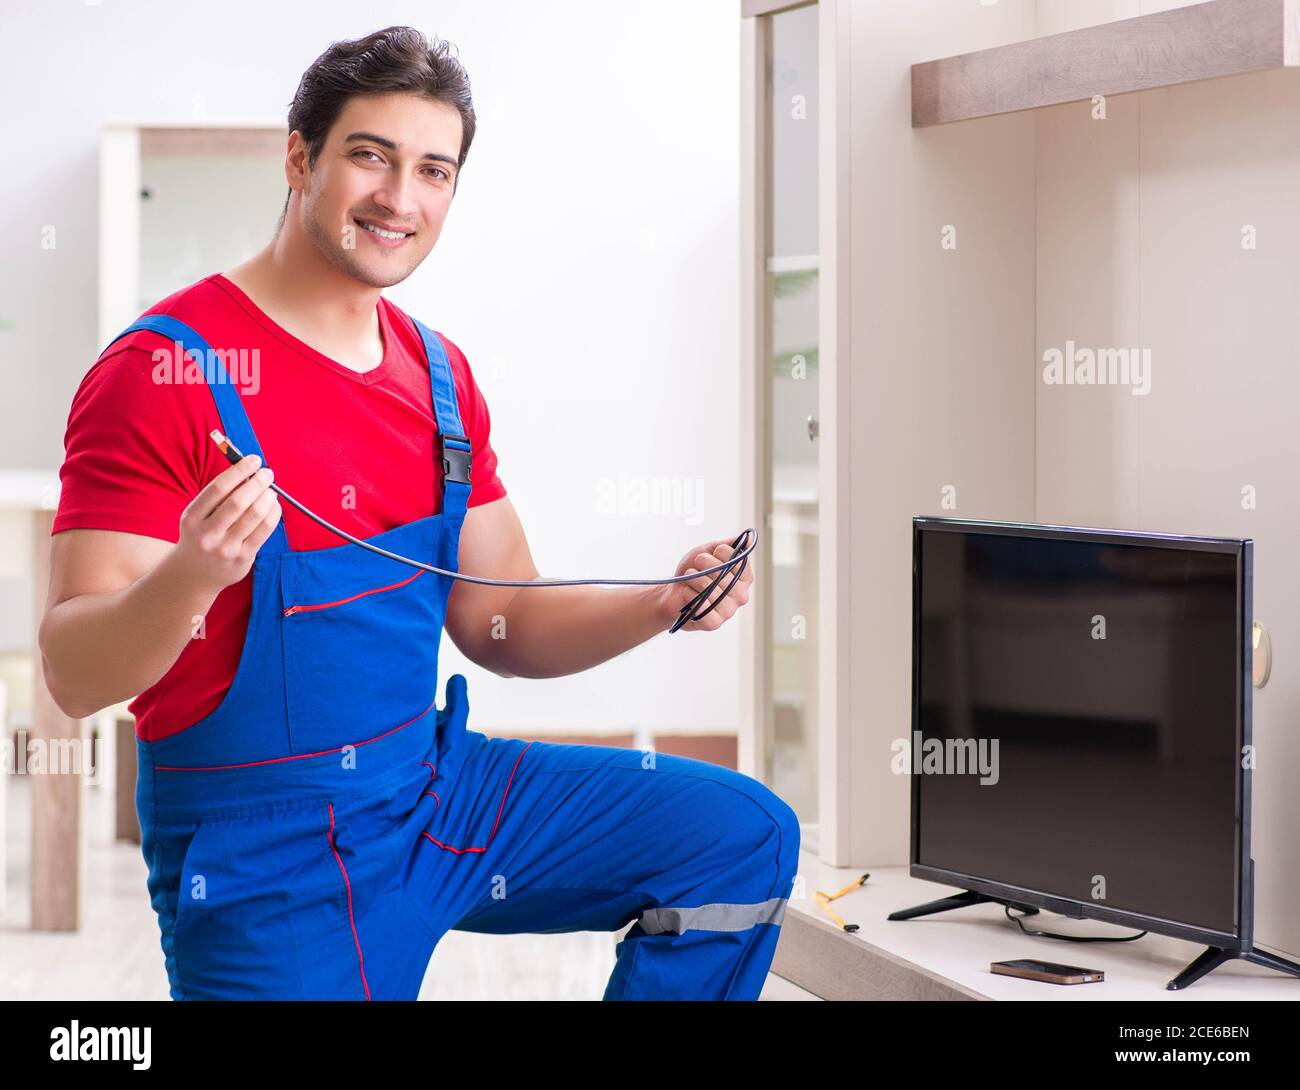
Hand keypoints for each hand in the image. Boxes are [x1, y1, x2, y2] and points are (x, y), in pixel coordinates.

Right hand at [172, 453, 282, 595]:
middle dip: (257, 483)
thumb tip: (249, 471)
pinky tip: (274, 506)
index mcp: (192, 517)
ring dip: (268, 498)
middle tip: (268, 473)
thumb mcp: (198, 515)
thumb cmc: (201, 535)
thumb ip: (219, 496)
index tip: (254, 460)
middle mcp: (207, 534)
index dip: (239, 470)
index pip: (218, 488)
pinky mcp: (242, 559)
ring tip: (271, 490)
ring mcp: (225, 548)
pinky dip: (273, 514)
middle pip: (239, 502)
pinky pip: (264, 531)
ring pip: (254, 516)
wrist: (193, 574)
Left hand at [653, 537, 754, 632]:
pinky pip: (701, 603)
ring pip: (710, 587)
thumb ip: (728, 545)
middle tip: (696, 564)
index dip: (723, 553)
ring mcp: (728, 611)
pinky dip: (689, 593)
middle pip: (724, 573)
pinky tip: (687, 594)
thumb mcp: (708, 552)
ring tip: (689, 579)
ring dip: (694, 578)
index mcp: (743, 580)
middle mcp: (740, 596)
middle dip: (705, 563)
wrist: (671, 594)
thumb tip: (748, 540)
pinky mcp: (714, 623)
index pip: (739, 561)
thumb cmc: (692, 574)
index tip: (712, 552)